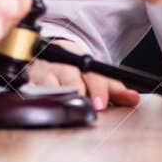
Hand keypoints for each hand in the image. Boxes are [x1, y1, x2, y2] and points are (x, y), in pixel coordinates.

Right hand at [25, 47, 139, 110]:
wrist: (50, 52)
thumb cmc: (76, 68)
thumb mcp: (97, 74)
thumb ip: (114, 88)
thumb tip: (133, 98)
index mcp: (80, 60)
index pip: (92, 75)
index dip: (97, 90)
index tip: (100, 104)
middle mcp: (61, 65)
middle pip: (69, 78)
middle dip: (77, 92)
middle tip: (86, 107)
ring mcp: (43, 74)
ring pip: (48, 85)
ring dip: (56, 97)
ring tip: (64, 109)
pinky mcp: (28, 82)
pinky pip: (29, 90)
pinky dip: (32, 96)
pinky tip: (36, 105)